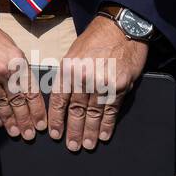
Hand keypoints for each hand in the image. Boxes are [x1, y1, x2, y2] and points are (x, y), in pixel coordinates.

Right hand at [0, 0, 45, 139]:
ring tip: (15, 133)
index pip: (31, 93)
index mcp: (18, 63)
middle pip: (18, 102)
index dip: (37, 111)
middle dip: (25, 121)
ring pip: (2, 105)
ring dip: (10, 121)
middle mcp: (4, 72)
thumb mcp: (14, 50)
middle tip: (29, 135)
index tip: (42, 124)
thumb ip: (22, 71)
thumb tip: (29, 92)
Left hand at [48, 9, 147, 151]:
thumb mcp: (72, 54)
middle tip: (71, 146)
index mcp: (68, 69)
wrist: (120, 29)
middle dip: (73, 131)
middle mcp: (83, 78)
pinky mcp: (119, 87)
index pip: (59, 100)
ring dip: (90, 132)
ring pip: (93, 113)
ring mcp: (102, 83)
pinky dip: (107, 124)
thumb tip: (62, 99)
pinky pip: (111, 110)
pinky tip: (103, 135)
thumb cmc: (94, 41)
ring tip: (87, 144)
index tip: (55, 133)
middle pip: (76, 111)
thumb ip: (67, 76)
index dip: (57, 119)